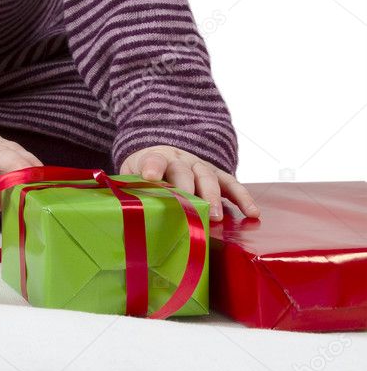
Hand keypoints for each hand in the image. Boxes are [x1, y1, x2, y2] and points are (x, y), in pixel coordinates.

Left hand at [119, 145, 259, 220]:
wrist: (159, 155)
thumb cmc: (145, 174)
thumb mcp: (132, 177)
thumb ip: (130, 189)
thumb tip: (118, 211)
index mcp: (155, 158)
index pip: (153, 160)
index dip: (152, 167)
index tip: (149, 176)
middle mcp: (179, 160)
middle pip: (184, 171)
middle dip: (188, 188)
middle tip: (192, 207)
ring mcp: (199, 166)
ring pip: (207, 177)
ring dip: (212, 196)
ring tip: (216, 216)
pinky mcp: (216, 175)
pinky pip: (231, 184)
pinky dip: (242, 197)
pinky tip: (252, 213)